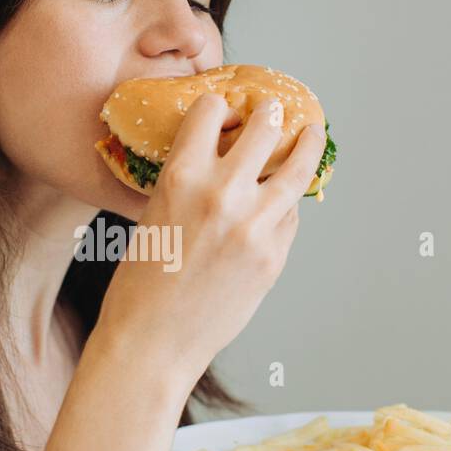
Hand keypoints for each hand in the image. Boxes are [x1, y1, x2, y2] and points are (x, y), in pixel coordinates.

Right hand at [97, 93, 326, 386]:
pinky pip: (290, 216)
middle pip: (264, 129)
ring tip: (313, 133)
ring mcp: (255, 225)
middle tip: (275, 110)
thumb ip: (186, 185)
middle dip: (270, 114)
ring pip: (296, 169)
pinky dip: (288, 204)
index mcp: (181, 176)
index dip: (219, 105)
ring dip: (306, 145)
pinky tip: (285, 200)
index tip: (226, 106)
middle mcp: (222, 192)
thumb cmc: (138, 285)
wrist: (151, 344)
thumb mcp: (152, 217)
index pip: (211, 111)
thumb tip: (216, 163)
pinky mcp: (273, 257)